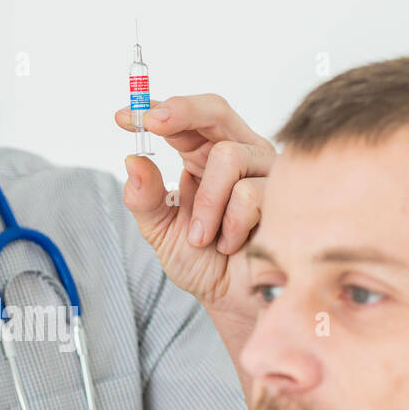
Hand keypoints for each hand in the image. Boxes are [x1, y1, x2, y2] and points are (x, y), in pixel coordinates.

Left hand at [116, 93, 274, 308]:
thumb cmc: (203, 262)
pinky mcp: (286, 192)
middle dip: (181, 112)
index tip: (123, 117)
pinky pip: (249, 193)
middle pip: (214, 110)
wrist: (232, 299)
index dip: (155, 111)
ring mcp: (264, 170)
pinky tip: (232, 244)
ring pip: (228, 156)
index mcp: (203, 156)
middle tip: (154, 123)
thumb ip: (145, 198)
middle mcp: (237, 154)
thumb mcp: (161, 230)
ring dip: (206, 204)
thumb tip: (132, 161)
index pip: (183, 121)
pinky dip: (230, 225)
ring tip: (203, 237)